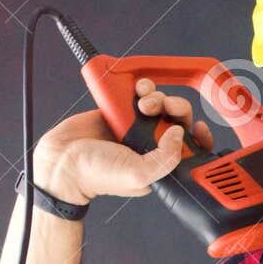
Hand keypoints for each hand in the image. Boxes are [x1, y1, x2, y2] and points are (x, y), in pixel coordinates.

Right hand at [34, 79, 214, 202]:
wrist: (63, 159)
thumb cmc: (96, 174)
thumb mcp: (139, 175)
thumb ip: (165, 158)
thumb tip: (180, 134)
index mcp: (161, 164)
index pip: (191, 148)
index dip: (199, 136)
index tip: (198, 127)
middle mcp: (152, 144)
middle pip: (178, 119)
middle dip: (176, 108)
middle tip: (163, 109)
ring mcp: (137, 126)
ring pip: (160, 102)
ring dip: (157, 96)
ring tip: (143, 102)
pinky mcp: (122, 111)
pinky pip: (139, 93)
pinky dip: (141, 88)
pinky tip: (136, 91)